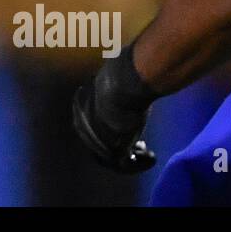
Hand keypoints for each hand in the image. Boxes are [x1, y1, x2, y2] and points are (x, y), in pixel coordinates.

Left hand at [72, 52, 158, 173]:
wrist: (124, 83)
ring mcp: (96, 139)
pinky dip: (138, 163)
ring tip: (145, 153)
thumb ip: (116, 79)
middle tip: (137, 145)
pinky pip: (125, 165)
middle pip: (98, 146)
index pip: (88, 127)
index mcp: (79, 108)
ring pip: (111, 158)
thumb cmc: (120, 73)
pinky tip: (150, 157)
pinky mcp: (113, 149)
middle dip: (117, 146)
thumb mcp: (114, 76)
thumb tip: (127, 66)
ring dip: (129, 157)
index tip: (123, 128)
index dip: (105, 131)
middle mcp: (83, 127)